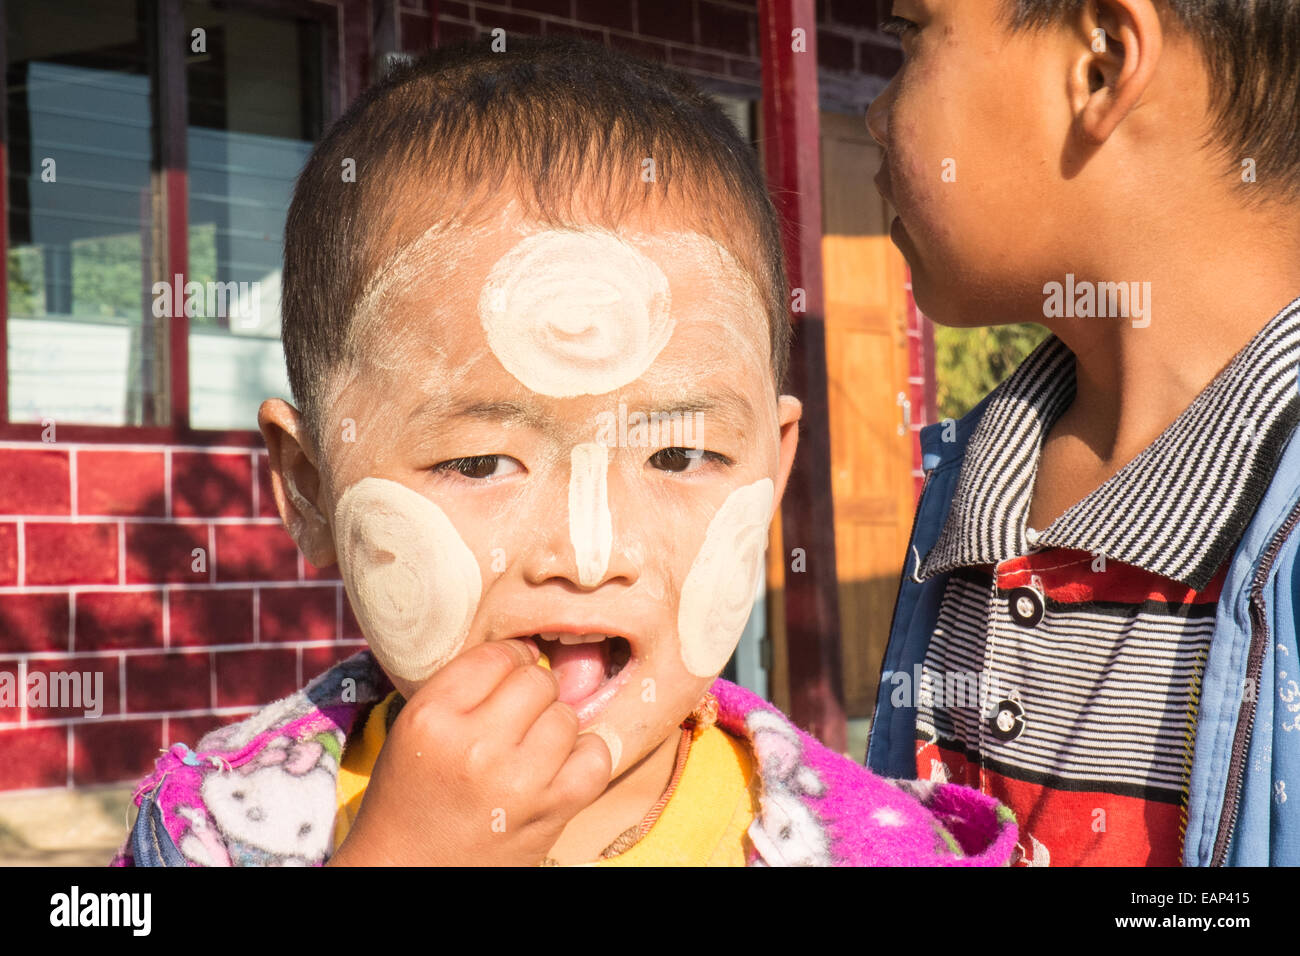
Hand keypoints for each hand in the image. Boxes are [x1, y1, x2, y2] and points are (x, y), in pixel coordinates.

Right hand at [326, 638, 610, 865]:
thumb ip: (464, 687)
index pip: (497, 655)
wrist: (406, 870)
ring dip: (555, 726)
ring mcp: (517, 781)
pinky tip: (560, 765)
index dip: (509, 660)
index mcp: (432, 716)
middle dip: (532, 693)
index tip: (507, 677)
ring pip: (566, 715)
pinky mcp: (550, 812)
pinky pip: (595, 757)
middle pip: (537, 681)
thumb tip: (530, 652)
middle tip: (517, 717)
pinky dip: (585, 756)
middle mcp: (474, 745)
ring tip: (532, 746)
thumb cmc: (411, 795)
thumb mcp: (416, 728)